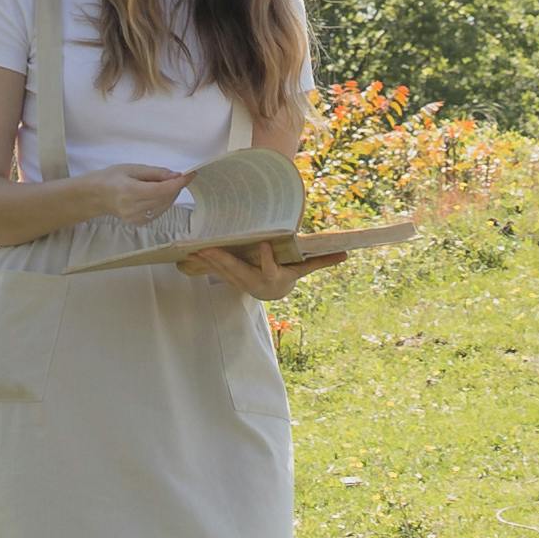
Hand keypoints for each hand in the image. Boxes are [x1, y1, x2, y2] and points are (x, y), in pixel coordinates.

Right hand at [80, 161, 185, 224]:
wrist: (96, 196)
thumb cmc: (112, 177)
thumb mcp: (132, 168)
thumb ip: (155, 173)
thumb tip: (176, 176)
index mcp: (131, 191)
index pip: (162, 190)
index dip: (179, 183)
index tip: (191, 174)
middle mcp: (134, 208)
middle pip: (166, 198)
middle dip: (175, 186)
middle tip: (174, 176)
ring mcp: (136, 218)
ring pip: (165, 206)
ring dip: (170, 194)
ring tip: (161, 184)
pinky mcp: (139, 223)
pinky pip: (159, 212)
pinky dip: (163, 202)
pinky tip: (156, 195)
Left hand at [173, 229, 330, 292]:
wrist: (271, 292)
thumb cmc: (288, 275)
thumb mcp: (303, 270)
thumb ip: (320, 262)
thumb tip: (345, 254)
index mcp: (274, 277)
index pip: (270, 269)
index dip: (267, 260)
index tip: (264, 246)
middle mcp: (255, 282)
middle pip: (238, 271)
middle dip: (223, 260)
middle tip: (210, 248)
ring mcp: (240, 281)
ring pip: (223, 270)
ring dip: (209, 260)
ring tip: (196, 247)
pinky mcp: (230, 278)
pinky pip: (216, 270)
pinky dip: (205, 261)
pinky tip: (193, 251)